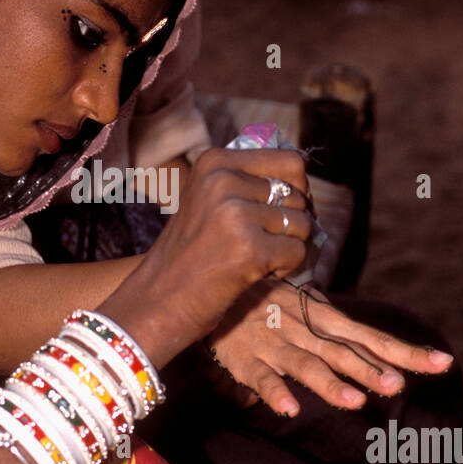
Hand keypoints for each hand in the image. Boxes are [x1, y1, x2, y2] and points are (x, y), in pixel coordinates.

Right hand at [100, 146, 312, 366]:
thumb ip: (247, 185)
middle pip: (299, 196)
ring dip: (290, 247)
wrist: (157, 302)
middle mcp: (223, 180)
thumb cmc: (187, 256)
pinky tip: (258, 274)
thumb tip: (305, 186)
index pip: (291, 161)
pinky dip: (287, 268)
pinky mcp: (250, 248)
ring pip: (303, 224)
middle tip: (265, 245)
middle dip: (293, 224)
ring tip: (257, 260)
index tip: (282, 212)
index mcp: (215, 162)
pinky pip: (298, 252)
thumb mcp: (208, 202)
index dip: (298, 190)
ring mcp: (235, 213)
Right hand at [207, 279, 453, 415]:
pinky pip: (261, 378)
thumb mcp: (307, 307)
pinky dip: (274, 392)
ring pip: (306, 366)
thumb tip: (387, 359)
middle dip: (371, 369)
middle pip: (344, 353)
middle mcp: (304, 330)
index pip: (371, 338)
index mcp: (323, 318)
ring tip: (355, 402)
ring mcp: (275, 345)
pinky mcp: (245, 360)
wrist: (213, 286)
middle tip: (399, 385)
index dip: (406, 352)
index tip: (444, 363)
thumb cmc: (266, 300)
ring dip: (330, 383)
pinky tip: (289, 409)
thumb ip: (342, 333)